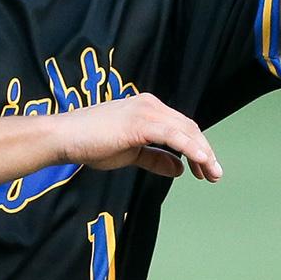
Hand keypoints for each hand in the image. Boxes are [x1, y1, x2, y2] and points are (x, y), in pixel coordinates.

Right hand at [52, 94, 221, 180]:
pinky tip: (201, 161)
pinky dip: (191, 148)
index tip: (205, 169)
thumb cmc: (92, 143)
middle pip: (189, 127)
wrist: (66, 137)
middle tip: (214, 174)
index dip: (197, 147)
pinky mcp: (140, 123)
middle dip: (205, 151)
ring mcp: (146, 111)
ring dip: (203, 152)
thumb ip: (155, 158)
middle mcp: (151, 105)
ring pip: (185, 130)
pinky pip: (173, 136)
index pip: (182, 127)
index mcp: (148, 109)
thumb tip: (180, 169)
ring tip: (212, 173)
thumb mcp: (131, 154)